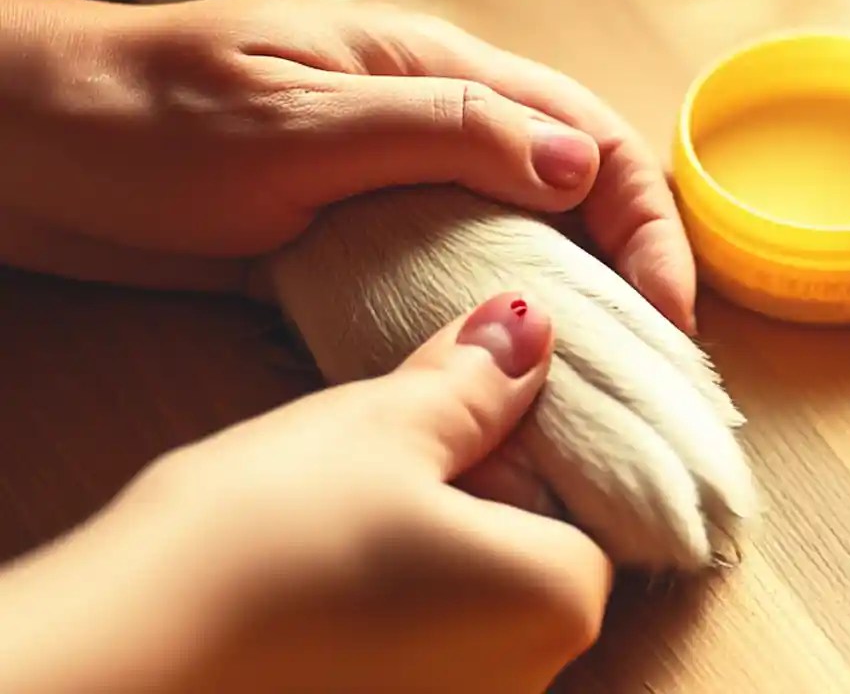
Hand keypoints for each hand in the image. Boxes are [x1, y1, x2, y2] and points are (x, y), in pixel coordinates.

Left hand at [0, 0, 695, 331]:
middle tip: (655, 369)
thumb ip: (440, 131)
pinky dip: (497, 330)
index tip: (666, 315)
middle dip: (630, 273)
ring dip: (573, 310)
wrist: (36, 149)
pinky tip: (511, 382)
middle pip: (574, 195)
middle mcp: (438, 129)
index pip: (589, 136)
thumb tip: (577, 162)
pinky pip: (456, 285)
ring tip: (605, 388)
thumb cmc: (148, 116)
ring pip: (522, 245)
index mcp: (438, 75)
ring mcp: (402, 189)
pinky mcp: (363, 243)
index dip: (646, 223)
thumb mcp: (299, 120)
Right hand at [0, 292, 611, 692]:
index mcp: (557, 602)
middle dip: (475, 495)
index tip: (453, 420)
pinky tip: (322, 570)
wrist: (126, 660)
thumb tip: (528, 327)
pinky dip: (389, 601)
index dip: (520, 450)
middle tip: (393, 458)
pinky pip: (422, 644)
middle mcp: (525, 678)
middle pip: (531, 556)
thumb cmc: (265, 539)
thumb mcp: (384, 427)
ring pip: (469, 600)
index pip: (587, 504)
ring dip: (428, 546)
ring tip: (344, 513)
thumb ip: (475, 381)